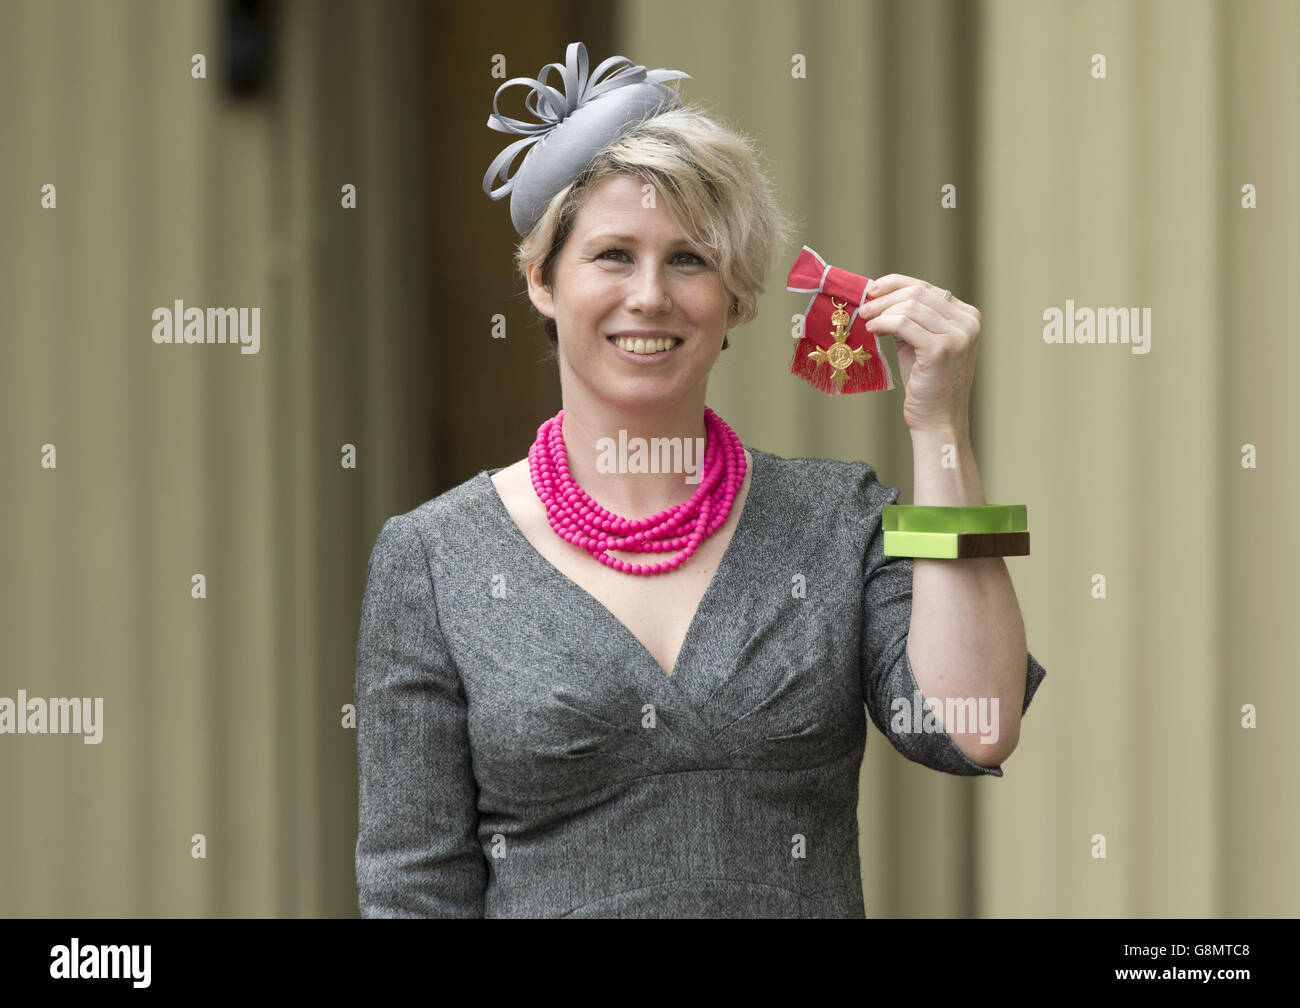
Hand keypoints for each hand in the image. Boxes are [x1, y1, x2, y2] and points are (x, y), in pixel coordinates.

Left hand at [859, 274, 980, 434]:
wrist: (937, 419)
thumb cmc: (927, 383)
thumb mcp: (921, 343)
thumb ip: (910, 319)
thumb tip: (879, 298)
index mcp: (967, 316)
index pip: (926, 287)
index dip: (895, 284)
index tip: (873, 290)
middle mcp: (967, 322)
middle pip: (917, 292)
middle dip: (885, 297)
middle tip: (864, 308)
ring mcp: (958, 335)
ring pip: (910, 306)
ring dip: (881, 311)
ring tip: (867, 322)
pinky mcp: (941, 349)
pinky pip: (904, 324)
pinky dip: (883, 323)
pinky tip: (874, 330)